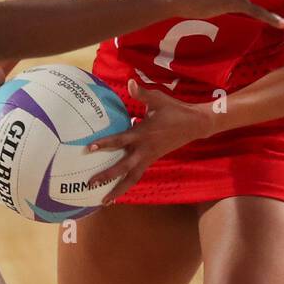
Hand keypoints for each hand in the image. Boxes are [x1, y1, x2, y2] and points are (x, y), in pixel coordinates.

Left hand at [85, 79, 214, 203]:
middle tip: (89, 183)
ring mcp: (149, 157)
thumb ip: (141, 92)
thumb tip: (129, 82)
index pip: (120, 140)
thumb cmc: (174, 110)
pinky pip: (137, 175)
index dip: (104, 144)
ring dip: (118, 189)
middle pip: (123, 168)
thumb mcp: (158, 99)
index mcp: (143, 134)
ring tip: (104, 201)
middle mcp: (144, 149)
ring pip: (132, 178)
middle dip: (107, 176)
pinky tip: (117, 190)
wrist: (195, 125)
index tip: (89, 148)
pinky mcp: (152, 160)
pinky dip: (127, 184)